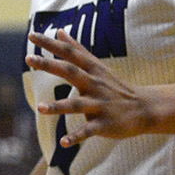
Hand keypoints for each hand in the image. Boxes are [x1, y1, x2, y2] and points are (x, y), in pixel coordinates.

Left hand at [27, 29, 158, 147]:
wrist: (145, 109)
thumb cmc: (115, 86)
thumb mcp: (97, 65)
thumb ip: (77, 49)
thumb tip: (60, 31)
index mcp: (92, 70)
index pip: (70, 53)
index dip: (51, 44)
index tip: (32, 35)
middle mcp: (95, 84)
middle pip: (71, 72)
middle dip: (50, 65)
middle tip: (28, 59)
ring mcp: (100, 104)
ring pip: (77, 105)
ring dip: (58, 106)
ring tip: (40, 108)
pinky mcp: (104, 124)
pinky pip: (88, 131)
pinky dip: (76, 137)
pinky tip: (63, 143)